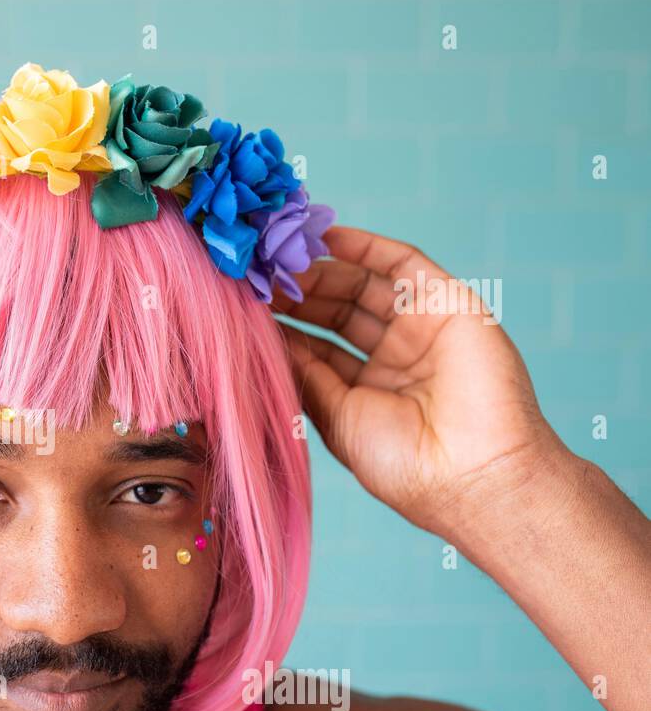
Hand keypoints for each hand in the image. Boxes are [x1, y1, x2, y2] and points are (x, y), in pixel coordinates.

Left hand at [273, 226, 572, 541]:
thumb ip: (303, 374)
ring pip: (363, 284)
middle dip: (295, 292)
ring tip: (278, 256)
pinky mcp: (449, 303)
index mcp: (365, 393)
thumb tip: (265, 341)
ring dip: (320, 269)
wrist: (472, 473)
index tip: (238, 308)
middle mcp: (393, 357)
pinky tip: (325, 238)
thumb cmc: (402, 464)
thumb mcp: (335, 418)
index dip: (282, 325)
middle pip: (336, 310)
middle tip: (254, 276)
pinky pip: (404, 264)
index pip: (315, 346)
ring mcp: (421, 329)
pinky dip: (365, 247)